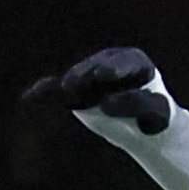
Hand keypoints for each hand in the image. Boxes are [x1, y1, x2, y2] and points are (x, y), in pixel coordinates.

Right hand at [21, 46, 169, 134]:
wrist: (146, 128)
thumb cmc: (156, 117)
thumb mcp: (156, 112)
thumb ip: (136, 103)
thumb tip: (104, 103)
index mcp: (133, 61)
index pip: (122, 63)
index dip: (111, 67)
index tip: (102, 75)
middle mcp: (109, 64)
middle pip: (95, 67)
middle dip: (85, 75)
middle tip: (77, 87)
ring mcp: (92, 77)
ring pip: (78, 78)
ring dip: (71, 85)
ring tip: (68, 94)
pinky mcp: (79, 91)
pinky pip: (60, 91)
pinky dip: (47, 93)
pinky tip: (32, 96)